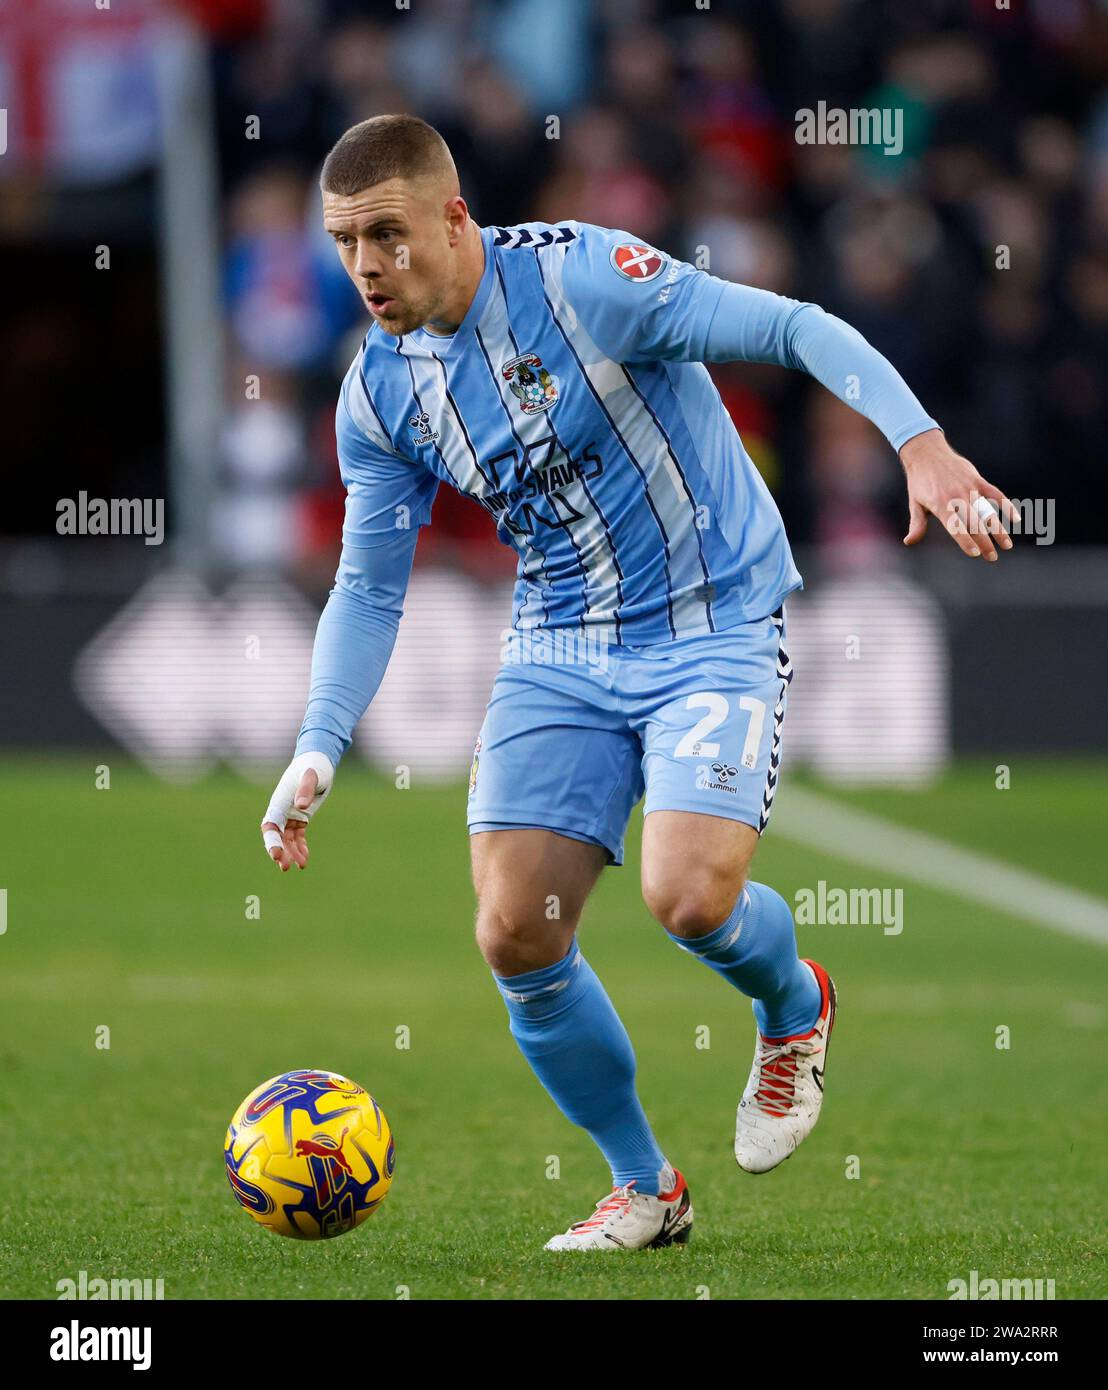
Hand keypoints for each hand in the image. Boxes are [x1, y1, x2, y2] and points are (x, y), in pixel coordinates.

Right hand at [261, 752, 334, 871]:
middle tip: (285, 867)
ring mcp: (291, 814)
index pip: (271, 825)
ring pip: (287, 838)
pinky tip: (305, 859)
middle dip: (280, 851)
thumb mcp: (312, 775)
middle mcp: (282, 809)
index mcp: (280, 801)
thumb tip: (302, 806)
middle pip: (276, 835)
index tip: (275, 854)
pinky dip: (300, 847)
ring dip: (291, 852)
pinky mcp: (301, 817)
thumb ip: (306, 788)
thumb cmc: (313, 766)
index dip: (271, 840)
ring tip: (299, 866)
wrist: (318, 761)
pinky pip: (297, 836)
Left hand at [900, 428, 1015, 561]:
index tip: (975, 554)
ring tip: (1007, 545)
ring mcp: (969, 488)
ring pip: (987, 512)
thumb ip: (917, 524)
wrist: (927, 453)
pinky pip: (995, 494)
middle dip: (985, 542)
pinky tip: (1016, 519)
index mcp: (940, 505)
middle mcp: (957, 497)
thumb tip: (909, 541)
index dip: (966, 541)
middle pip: (974, 524)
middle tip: (991, 558)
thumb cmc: (919, 481)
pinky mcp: (977, 480)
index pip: (956, 527)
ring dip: (998, 529)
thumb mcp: (915, 503)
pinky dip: (1006, 505)